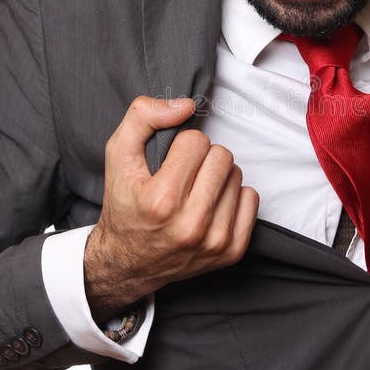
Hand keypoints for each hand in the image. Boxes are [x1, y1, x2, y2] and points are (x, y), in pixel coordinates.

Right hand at [84, 96, 258, 320]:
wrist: (127, 263)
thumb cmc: (124, 205)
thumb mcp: (117, 155)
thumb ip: (142, 117)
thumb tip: (187, 105)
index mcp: (161, 200)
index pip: (197, 141)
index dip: (182, 146)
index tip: (169, 163)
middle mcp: (191, 225)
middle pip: (223, 157)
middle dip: (203, 159)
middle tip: (183, 176)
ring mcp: (214, 241)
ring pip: (238, 176)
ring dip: (217, 178)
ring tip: (194, 192)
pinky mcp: (231, 252)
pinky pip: (251, 200)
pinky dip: (233, 198)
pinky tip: (210, 206)